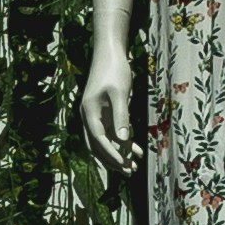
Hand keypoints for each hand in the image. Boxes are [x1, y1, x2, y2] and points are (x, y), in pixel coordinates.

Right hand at [80, 43, 137, 178]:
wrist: (109, 52)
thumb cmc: (115, 70)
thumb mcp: (120, 93)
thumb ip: (121, 117)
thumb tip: (122, 140)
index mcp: (89, 113)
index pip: (98, 140)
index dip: (111, 154)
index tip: (125, 165)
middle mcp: (89, 117)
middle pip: (97, 146)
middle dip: (113, 160)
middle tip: (129, 172)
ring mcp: (95, 115)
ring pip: (104, 141)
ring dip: (118, 153)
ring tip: (135, 165)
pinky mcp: (103, 112)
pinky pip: (111, 132)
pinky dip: (122, 141)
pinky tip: (136, 148)